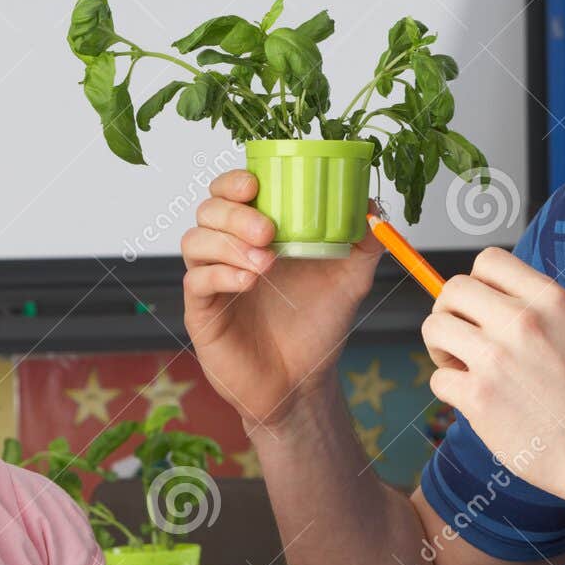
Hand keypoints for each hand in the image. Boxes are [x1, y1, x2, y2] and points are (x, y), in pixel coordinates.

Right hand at [180, 170, 385, 431]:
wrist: (303, 382)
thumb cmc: (316, 328)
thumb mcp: (350, 280)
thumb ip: (362, 242)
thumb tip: (370, 203)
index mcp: (256, 234)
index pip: (229, 192)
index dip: (234, 181)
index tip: (255, 184)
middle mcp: (228, 251)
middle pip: (208, 211)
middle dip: (235, 214)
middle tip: (269, 231)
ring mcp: (212, 282)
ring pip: (194, 241)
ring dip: (228, 244)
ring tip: (265, 262)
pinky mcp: (202, 314)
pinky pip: (196, 282)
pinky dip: (220, 275)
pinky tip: (248, 281)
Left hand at [423, 247, 564, 507]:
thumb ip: (527, 309)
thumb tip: (471, 300)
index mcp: (549, 298)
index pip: (487, 260)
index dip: (477, 284)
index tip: (484, 311)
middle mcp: (522, 320)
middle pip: (452, 289)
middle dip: (451, 314)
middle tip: (466, 342)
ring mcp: (497, 357)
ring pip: (434, 327)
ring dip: (442, 349)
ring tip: (466, 369)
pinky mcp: (479, 396)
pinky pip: (438, 378)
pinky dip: (451, 391)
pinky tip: (477, 401)